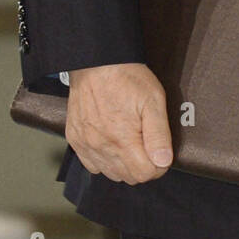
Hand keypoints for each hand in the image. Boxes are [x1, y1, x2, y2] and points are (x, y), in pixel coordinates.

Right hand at [65, 62, 172, 183]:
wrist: (97, 61)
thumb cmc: (126, 77)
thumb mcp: (153, 100)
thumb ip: (159, 135)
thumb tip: (163, 161)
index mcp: (122, 139)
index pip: (144, 174)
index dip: (158, 166)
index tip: (160, 153)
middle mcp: (101, 146)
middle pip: (127, 177)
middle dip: (142, 166)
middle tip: (146, 144)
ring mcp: (86, 144)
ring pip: (109, 173)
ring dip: (123, 165)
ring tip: (130, 142)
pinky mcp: (75, 138)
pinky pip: (91, 164)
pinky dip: (103, 160)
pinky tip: (111, 143)